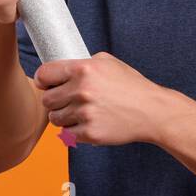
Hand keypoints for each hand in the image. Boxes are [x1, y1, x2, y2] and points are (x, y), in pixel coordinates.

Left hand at [34, 51, 172, 145]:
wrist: (152, 111)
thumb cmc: (130, 85)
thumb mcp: (108, 62)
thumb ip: (82, 63)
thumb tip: (61, 68)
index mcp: (83, 69)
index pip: (44, 74)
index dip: (43, 80)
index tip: (46, 84)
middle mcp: (81, 90)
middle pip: (47, 99)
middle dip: (55, 100)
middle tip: (67, 101)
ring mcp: (85, 113)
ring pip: (55, 118)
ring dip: (63, 117)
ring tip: (79, 113)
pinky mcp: (90, 133)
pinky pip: (67, 134)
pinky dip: (74, 131)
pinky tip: (87, 123)